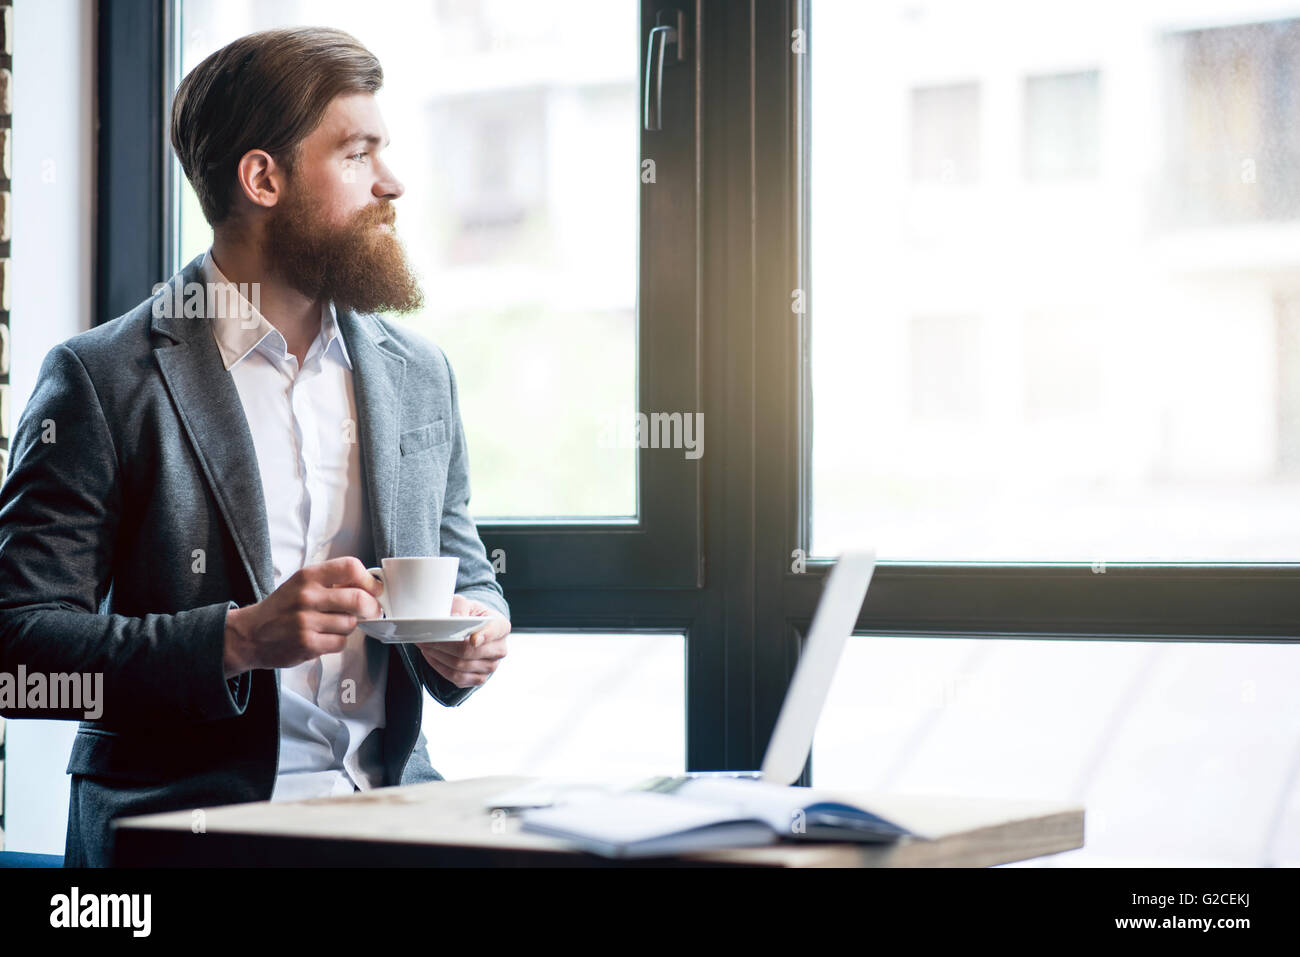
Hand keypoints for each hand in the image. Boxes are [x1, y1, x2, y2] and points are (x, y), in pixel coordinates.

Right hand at [223, 557, 383, 677]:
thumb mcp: (302, 584)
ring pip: (351, 623)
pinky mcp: (307, 644)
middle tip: (371, 611)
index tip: (374, 588)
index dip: (368, 579)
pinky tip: (323, 637)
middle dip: (371, 607)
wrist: (250, 634)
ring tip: (333, 625)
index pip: (350, 567)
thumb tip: (369, 586)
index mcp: (308, 576)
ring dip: (349, 626)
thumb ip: (331, 582)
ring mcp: (306, 622)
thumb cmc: (281, 608)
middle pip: (357, 599)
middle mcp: (307, 597)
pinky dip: (337, 641)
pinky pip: (340, 643)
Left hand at [415, 594, 509, 688]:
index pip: (493, 632)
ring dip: (437, 656)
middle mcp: (499, 649)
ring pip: (460, 666)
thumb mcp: (465, 604)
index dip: (484, 637)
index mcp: (501, 626)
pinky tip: (431, 656)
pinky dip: (439, 667)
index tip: (472, 640)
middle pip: (469, 651)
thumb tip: (453, 619)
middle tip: (425, 637)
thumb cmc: (469, 614)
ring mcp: (491, 666)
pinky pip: (456, 677)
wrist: (472, 630)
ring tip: (425, 644)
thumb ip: (460, 607)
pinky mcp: (479, 679)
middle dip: (443, 645)